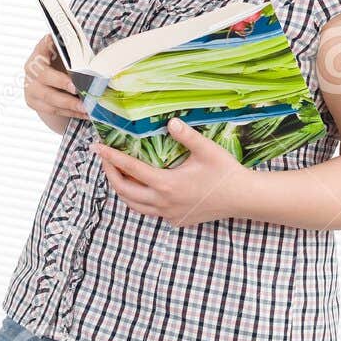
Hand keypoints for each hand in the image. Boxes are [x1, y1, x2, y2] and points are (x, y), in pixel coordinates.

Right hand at [23, 34, 87, 132]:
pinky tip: (84, 113)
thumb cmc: (60, 65)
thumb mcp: (64, 55)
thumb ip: (70, 51)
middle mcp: (31, 70)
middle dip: (61, 83)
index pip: (42, 47)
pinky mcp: (34, 103)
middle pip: (44, 77)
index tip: (56, 43)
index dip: (48, 46)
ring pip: (50, 98)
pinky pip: (54, 111)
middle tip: (77, 88)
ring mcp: (30, 88)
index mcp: (39, 54)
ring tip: (86, 107)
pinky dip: (71, 113)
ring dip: (70, 104)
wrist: (47, 83)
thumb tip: (86, 49)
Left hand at [92, 119, 245, 228]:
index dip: (111, 157)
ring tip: (118, 173)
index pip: (130, 169)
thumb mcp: (207, 150)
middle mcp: (163, 202)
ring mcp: (168, 214)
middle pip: (124, 191)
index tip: (98, 147)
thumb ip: (186, 135)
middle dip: (110, 174)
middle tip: (104, 159)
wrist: (243, 198)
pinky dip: (139, 200)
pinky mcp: (175, 220)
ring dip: (123, 190)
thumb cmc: (225, 172)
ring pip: (134, 205)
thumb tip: (169, 121)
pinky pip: (149, 212)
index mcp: (167, 184)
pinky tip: (142, 188)